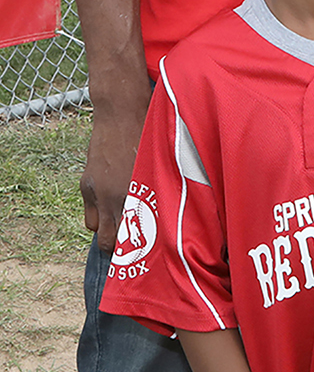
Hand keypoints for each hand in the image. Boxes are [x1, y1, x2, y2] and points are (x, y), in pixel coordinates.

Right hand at [82, 104, 149, 250]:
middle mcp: (118, 198)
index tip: (149, 257)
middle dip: (121, 250)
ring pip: (98, 233)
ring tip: (120, 231)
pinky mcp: (86, 185)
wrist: (122, 113)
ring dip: (108, 234)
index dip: (142, 251)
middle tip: (132, 249)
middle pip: (111, 243)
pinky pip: (90, 217)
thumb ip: (160, 192)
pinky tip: (109, 212)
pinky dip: (98, 218)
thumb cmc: (151, 137)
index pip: (138, 237)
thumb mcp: (159, 167)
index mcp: (141, 194)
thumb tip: (169, 215)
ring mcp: (99, 193)